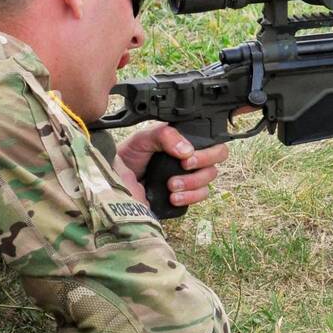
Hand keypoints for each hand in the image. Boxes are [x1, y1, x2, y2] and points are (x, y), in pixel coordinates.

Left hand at [114, 124, 230, 208]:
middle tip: (185, 166)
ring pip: (209, 179)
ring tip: (171, 185)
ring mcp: (189, 177)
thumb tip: (188, 150)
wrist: (114, 185)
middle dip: (203, 164)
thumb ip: (165, 135)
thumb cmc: (127, 158)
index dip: (206, 149)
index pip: (211, 140)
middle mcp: (190, 158)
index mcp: (184, 141)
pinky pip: (201, 196)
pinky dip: (190, 197)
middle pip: (217, 159)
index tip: (186, 157)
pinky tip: (174, 197)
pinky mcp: (185, 196)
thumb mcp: (143, 138)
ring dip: (193, 183)